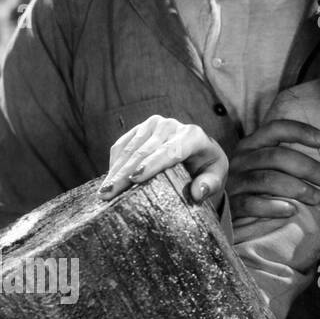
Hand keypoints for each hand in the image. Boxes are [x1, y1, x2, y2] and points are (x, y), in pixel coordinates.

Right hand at [100, 115, 227, 208]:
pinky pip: (121, 145)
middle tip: (109, 194)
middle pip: (145, 151)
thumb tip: (197, 193)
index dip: (152, 164)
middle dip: (125, 173)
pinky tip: (109, 180)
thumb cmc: (207, 167)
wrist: (198, 153)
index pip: (170, 150)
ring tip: (103, 192)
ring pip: (129, 148)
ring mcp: (153, 125)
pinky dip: (114, 163)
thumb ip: (209, 184)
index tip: (135, 178)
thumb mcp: (216, 176)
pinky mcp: (139, 129)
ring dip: (115, 170)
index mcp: (193, 135)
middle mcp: (171, 126)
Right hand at [226, 118, 319, 219]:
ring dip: (298, 188)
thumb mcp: (268, 167)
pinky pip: (252, 204)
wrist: (225, 215)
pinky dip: (274, 207)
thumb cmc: (256, 188)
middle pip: (276, 156)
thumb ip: (286, 158)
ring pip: (267, 180)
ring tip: (317, 198)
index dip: (301, 131)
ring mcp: (233, 183)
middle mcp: (240, 160)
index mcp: (251, 145)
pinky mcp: (229, 206)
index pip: (276, 128)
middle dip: (307, 167)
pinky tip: (292, 210)